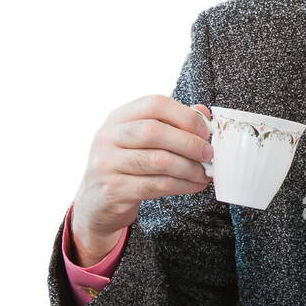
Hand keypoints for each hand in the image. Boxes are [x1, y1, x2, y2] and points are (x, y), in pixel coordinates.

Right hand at [71, 95, 213, 265]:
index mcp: (118, 117)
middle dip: (188, 142)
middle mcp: (108, 137)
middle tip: (209, 154)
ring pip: (158, 161)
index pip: (154, 103)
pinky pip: (156, 185)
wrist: (97, 202)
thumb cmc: (128, 164)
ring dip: (189, 168)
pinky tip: (195, 185)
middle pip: (154, 131)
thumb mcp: (142, 140)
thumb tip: (204, 113)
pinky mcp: (114, 190)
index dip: (184, 115)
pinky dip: (183, 185)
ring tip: (205, 173)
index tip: (204, 131)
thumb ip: (171, 123)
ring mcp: (107, 164)